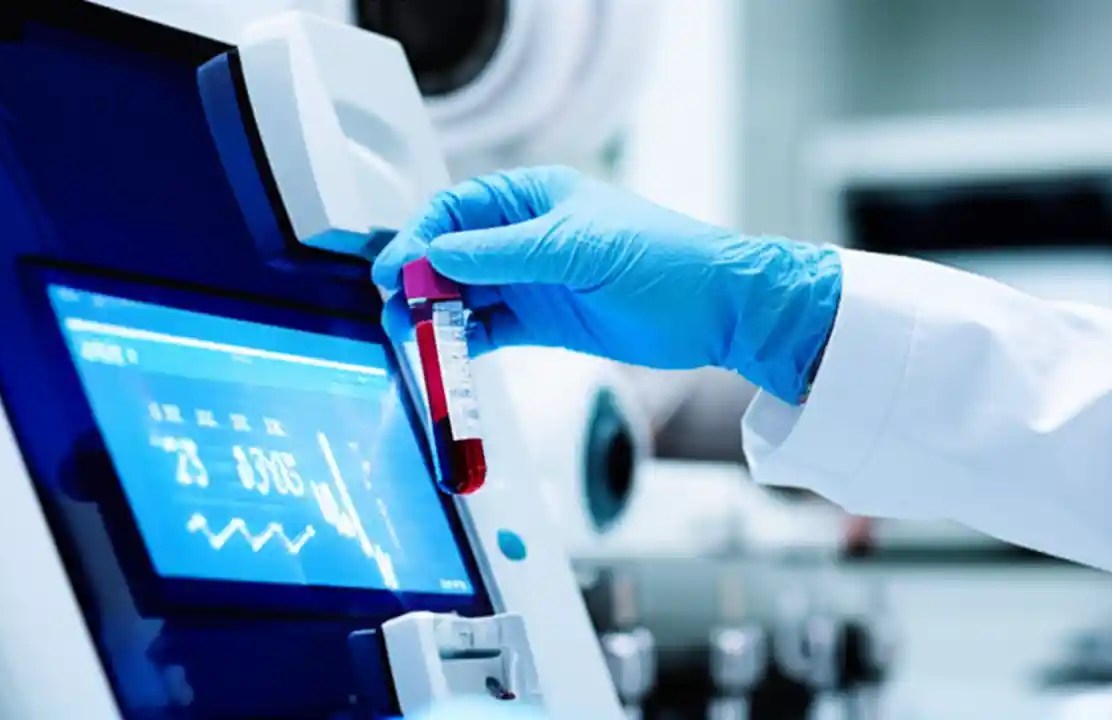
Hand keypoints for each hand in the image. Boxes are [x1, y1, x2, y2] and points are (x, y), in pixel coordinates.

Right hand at [373, 166, 840, 403]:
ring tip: (411, 337)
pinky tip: (446, 353)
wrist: (716, 309)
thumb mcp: (572, 248)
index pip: (459, 210)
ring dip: (438, 315)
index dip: (422, 236)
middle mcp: (527, 236)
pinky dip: (466, 340)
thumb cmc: (660, 258)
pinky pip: (491, 329)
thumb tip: (435, 255)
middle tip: (396, 309)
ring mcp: (535, 281)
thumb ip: (500, 255)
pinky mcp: (545, 322)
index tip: (398, 268)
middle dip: (422, 280)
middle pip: (454, 254)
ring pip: (468, 295)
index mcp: (534, 197)